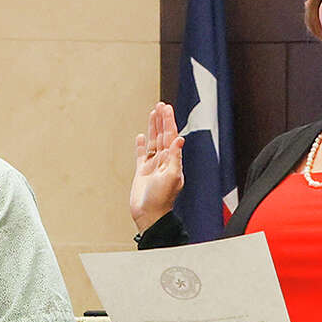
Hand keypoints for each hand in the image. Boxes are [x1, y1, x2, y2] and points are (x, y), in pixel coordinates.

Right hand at [129, 102, 185, 229]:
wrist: (149, 215)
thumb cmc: (161, 200)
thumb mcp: (172, 177)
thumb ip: (175, 157)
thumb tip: (180, 139)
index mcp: (173, 161)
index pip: (171, 136)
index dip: (169, 122)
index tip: (166, 108)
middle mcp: (164, 161)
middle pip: (163, 136)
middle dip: (162, 120)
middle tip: (161, 105)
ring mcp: (153, 166)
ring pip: (153, 142)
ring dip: (153, 128)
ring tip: (153, 114)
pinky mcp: (142, 172)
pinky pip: (142, 155)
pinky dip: (141, 145)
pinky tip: (141, 137)